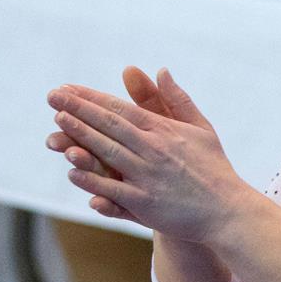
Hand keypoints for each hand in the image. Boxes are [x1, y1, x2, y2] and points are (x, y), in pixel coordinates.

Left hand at [45, 68, 246, 240]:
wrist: (228, 210)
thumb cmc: (214, 168)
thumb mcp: (200, 128)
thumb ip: (177, 99)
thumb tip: (160, 70)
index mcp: (164, 130)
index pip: (121, 108)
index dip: (92, 98)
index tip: (68, 89)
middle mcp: (154, 150)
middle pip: (110, 125)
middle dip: (78, 109)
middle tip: (52, 96)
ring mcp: (148, 177)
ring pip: (109, 152)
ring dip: (81, 136)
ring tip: (57, 122)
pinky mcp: (146, 204)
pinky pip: (114, 190)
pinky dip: (93, 181)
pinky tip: (73, 171)